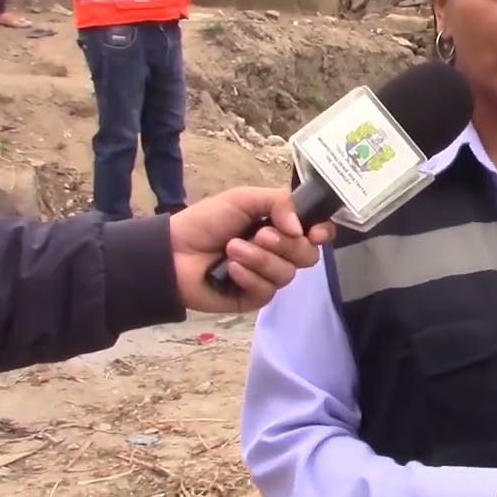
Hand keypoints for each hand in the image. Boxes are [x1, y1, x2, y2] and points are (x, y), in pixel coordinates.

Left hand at [169, 187, 335, 312]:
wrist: (173, 251)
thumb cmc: (207, 221)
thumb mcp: (244, 198)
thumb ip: (280, 202)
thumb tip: (302, 229)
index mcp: (281, 227)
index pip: (317, 233)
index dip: (323, 233)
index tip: (315, 233)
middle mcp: (280, 252)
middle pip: (308, 256)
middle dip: (284, 244)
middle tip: (259, 234)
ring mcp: (268, 277)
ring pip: (287, 274)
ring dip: (260, 259)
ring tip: (232, 250)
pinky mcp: (254, 298)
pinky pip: (267, 291)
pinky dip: (249, 277)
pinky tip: (231, 270)